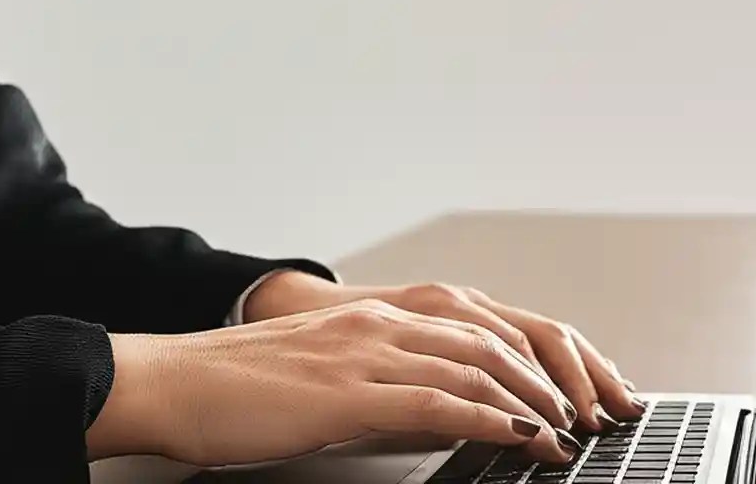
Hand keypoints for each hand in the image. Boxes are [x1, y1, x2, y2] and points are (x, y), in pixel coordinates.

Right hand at [246, 272, 645, 432]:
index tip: (566, 390)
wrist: (171, 383)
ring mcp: (367, 353)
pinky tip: (521, 436)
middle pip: (493, 341)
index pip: (477, 330)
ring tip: (567, 431)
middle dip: (550, 378)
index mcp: (375, 318)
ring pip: (477, 367)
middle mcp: (381, 325)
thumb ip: (380, 382)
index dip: (531, 359)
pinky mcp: (350, 391)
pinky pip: (440, 401)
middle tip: (585, 413)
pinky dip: (492, 419)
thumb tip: (434, 412)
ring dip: (533, 401)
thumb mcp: (323, 375)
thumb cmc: (237, 388)